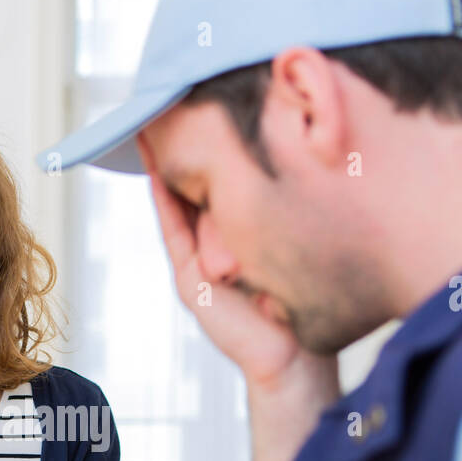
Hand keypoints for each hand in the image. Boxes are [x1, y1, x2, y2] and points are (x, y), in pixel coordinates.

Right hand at [136, 133, 335, 398]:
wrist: (293, 358)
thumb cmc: (306, 302)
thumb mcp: (294, 244)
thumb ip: (279, 214)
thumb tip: (292, 155)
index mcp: (239, 237)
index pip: (219, 181)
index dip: (210, 146)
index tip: (206, 107)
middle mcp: (215, 247)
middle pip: (196, 185)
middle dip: (185, 146)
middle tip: (173, 103)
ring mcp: (197, 263)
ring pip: (179, 201)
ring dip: (165, 164)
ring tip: (155, 124)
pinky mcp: (189, 279)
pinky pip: (174, 228)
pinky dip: (164, 197)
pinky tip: (157, 166)